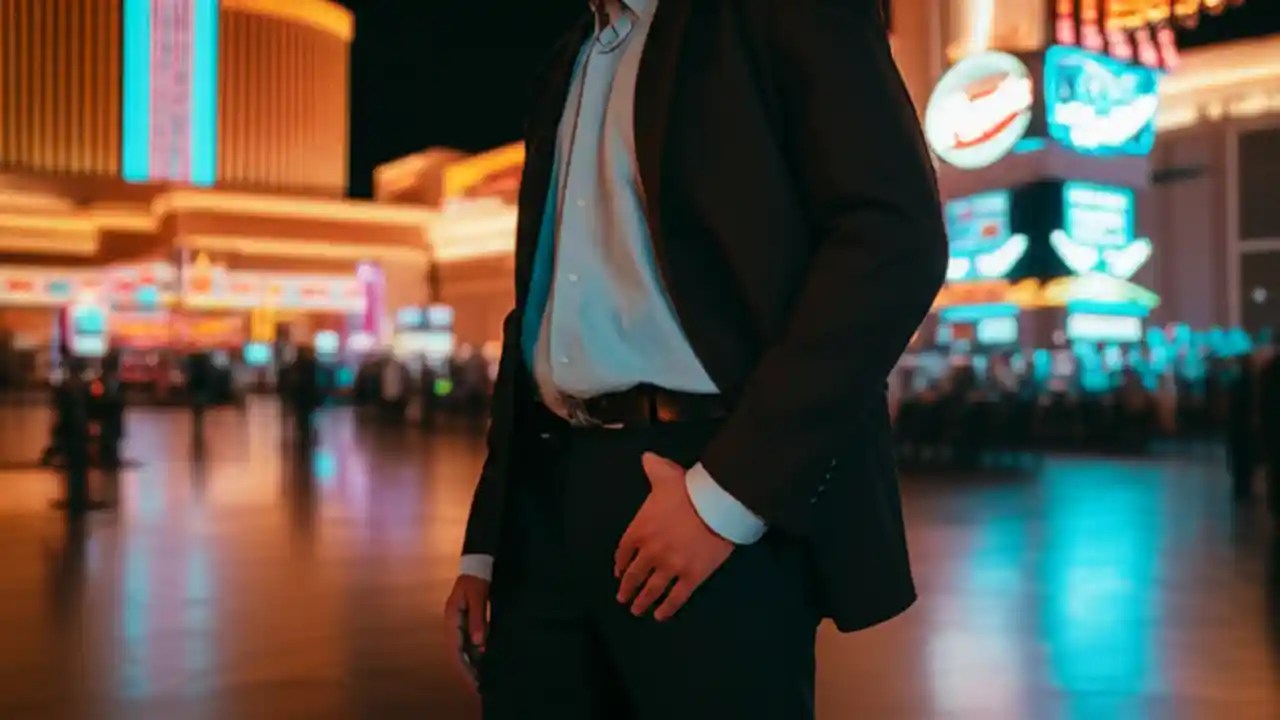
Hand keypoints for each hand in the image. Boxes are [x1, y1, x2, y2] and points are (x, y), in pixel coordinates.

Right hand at [444, 574, 490, 683]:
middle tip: (478, 684)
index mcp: (451, 618)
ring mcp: (457, 622)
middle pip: (457, 651)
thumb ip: (477, 619)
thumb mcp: (478, 597)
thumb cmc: (476, 579)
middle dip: (466, 667)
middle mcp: (452, 623)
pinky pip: (468, 640)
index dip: (463, 665)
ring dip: (470, 661)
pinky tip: (483, 659)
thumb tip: (478, 643)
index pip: (455, 648)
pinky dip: (474, 651)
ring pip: (462, 647)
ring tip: (480, 676)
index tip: (472, 678)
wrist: (476, 564)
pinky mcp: (465, 620)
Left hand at [614, 453, 733, 621]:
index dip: (620, 563)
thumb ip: (652, 467)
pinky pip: (676, 598)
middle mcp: (650, 552)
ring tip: (637, 610)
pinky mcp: (691, 577)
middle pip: (634, 575)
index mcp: (640, 529)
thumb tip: (646, 457)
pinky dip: (667, 609)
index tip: (618, 572)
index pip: (623, 551)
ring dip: (642, 601)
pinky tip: (660, 616)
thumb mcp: (664, 474)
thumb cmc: (688, 489)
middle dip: (627, 588)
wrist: (716, 505)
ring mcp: (670, 567)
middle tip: (623, 598)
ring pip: (652, 590)